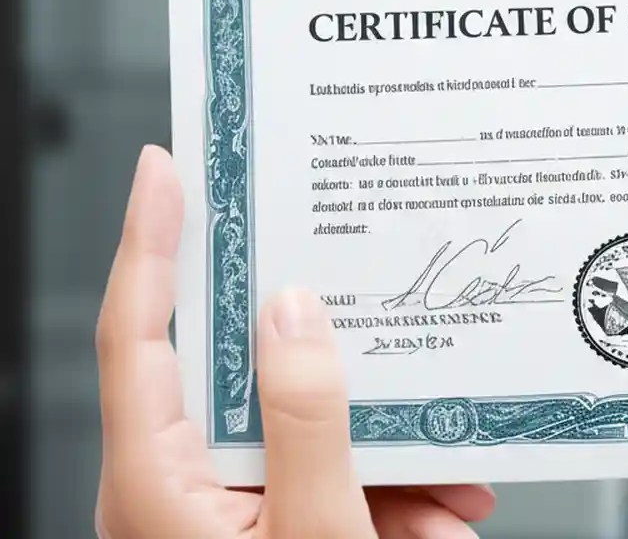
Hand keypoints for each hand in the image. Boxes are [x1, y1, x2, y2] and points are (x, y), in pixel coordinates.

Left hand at [95, 147, 495, 537]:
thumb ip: (305, 418)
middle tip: (368, 308)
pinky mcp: (270, 522)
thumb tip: (295, 312)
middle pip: (247, 376)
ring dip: (387, 461)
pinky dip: (394, 496)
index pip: (138, 336)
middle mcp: (179, 484)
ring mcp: (227, 505)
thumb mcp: (318, 530)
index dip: (150, 243)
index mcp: (158, 481)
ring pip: (309, 434)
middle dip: (338, 369)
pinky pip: (334, 479)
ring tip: (445, 501)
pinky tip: (441, 518)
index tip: (167, 168)